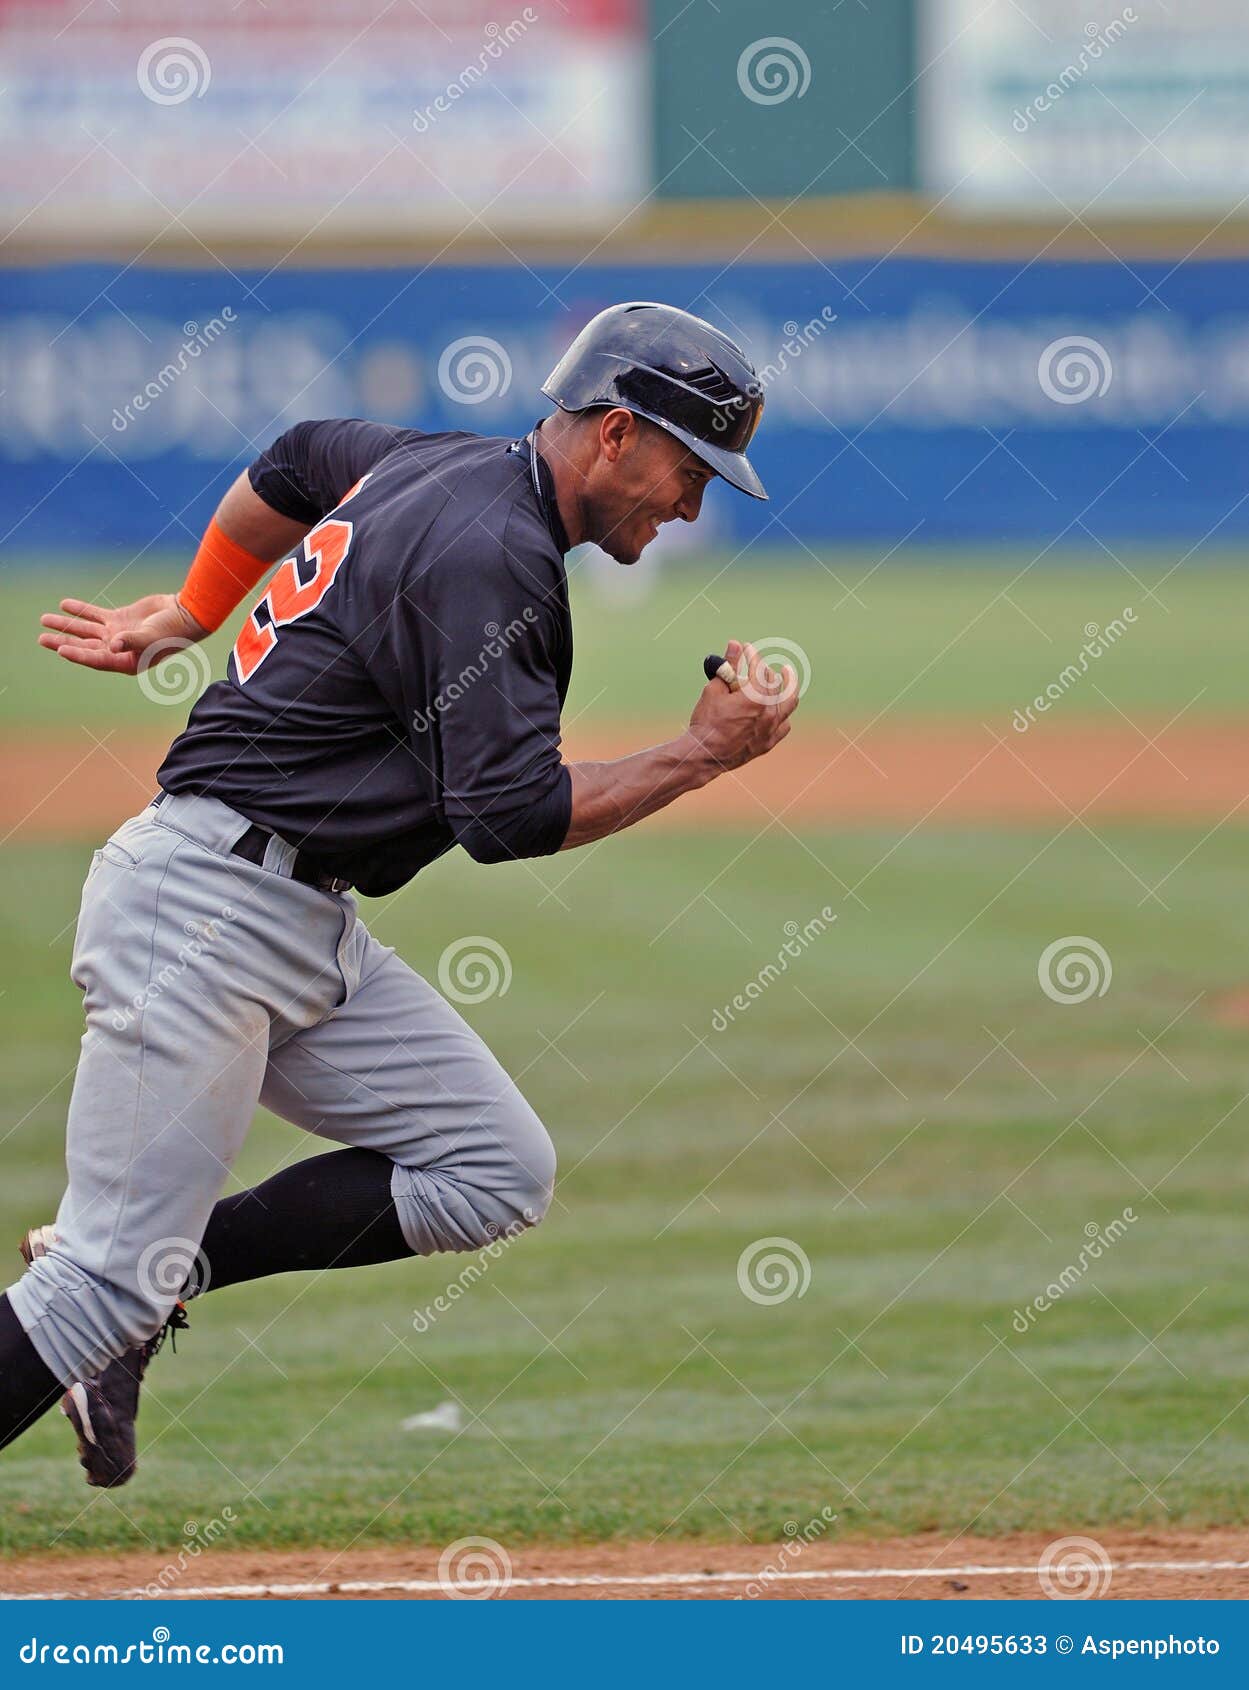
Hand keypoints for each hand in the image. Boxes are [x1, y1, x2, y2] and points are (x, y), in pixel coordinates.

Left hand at [38, 593, 207, 676]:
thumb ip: (131, 641)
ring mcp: (118, 633)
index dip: (78, 655)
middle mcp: (118, 650)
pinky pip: (95, 614)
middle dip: (63, 642)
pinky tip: (64, 605)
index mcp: (125, 661)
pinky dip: (80, 610)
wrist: (185, 615)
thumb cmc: (172, 632)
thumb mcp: (152, 639)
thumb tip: (113, 645)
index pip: (96, 659)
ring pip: (86, 630)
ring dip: (66, 625)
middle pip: (85, 646)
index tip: (60, 650)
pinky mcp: (120, 618)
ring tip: (45, 620)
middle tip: (42, 639)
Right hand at [686, 640, 798, 771]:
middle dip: (763, 669)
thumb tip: (735, 644)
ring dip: (787, 686)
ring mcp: (771, 729)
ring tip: (786, 674)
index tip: (746, 648)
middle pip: (774, 682)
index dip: (752, 655)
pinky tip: (778, 707)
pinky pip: (784, 724)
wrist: (704, 755)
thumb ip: (728, 666)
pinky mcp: (768, 743)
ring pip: (788, 702)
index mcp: (756, 697)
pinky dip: (782, 713)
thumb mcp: (714, 690)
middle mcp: (769, 713)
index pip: (759, 669)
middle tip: (755, 663)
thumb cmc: (706, 722)